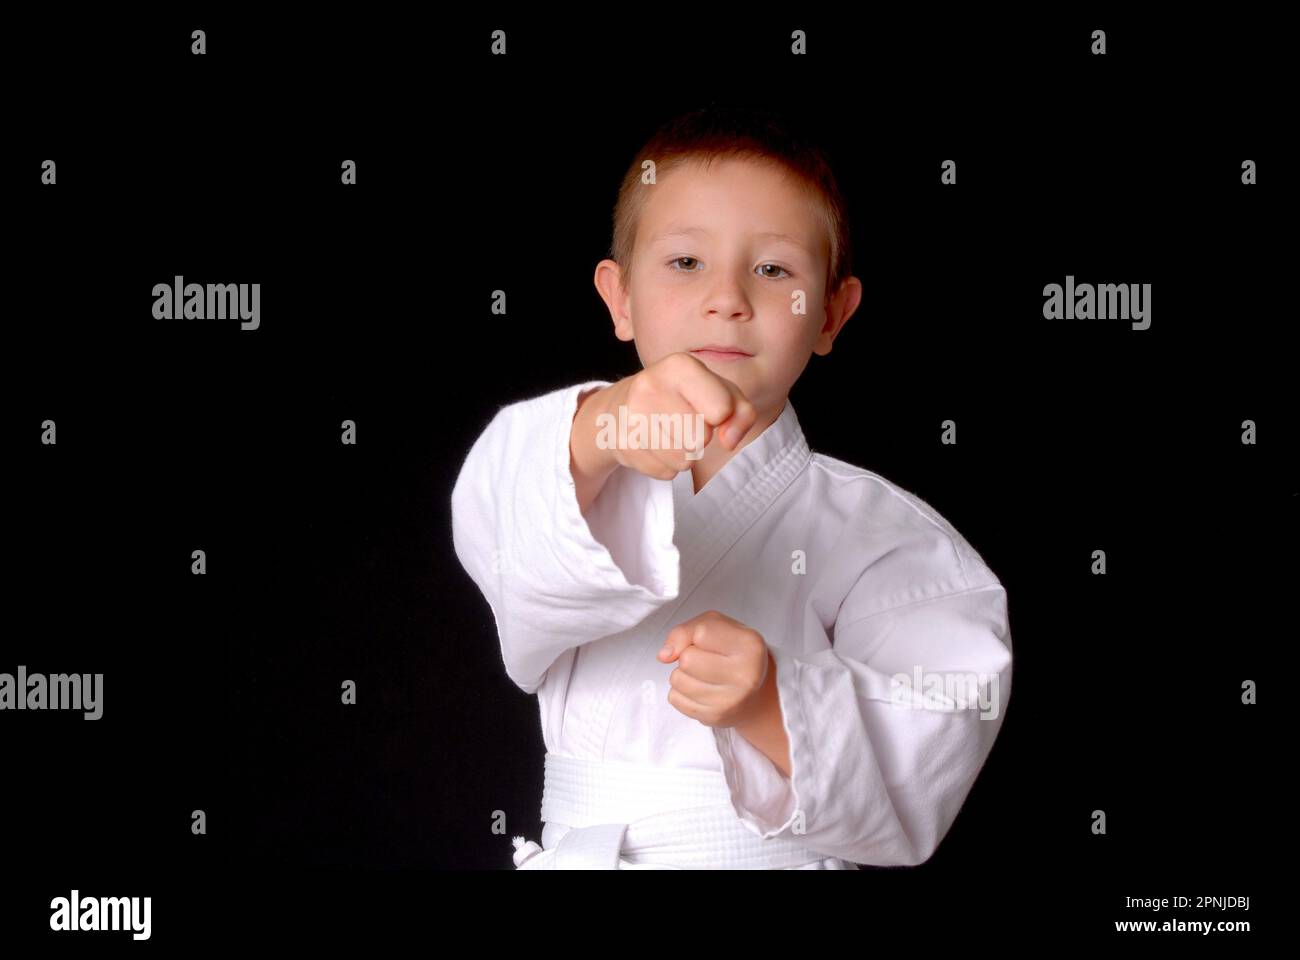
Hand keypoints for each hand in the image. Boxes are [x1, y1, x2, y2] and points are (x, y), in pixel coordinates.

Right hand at [591, 352, 758, 480]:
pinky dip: (665, 465)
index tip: (707, 408)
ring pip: (683, 461)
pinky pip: (665, 472)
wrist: (620, 407)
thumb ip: (741, 412)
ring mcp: (632, 416)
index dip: (721, 416)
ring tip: (670, 435)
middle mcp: (650, 385)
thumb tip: (729, 440)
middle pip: (700, 439)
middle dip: (700, 439)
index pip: (721, 410)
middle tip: (685, 424)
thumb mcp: (718, 392)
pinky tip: (654, 445)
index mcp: (680, 365)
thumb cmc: (680, 397)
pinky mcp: (623, 444)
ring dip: (685, 456)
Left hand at [658, 610, 769, 727]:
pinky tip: (700, 689)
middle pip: (687, 660)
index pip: (702, 633)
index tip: (708, 641)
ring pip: (677, 680)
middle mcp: (745, 675)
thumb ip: (686, 631)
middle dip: (687, 656)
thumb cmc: (733, 654)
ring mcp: (731, 700)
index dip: (696, 635)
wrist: (754, 692)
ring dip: (682, 674)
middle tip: (704, 659)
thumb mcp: (716, 626)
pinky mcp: (715, 717)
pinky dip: (681, 692)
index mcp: (749, 646)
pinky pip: (675, 699)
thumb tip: (664, 655)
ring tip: (702, 674)